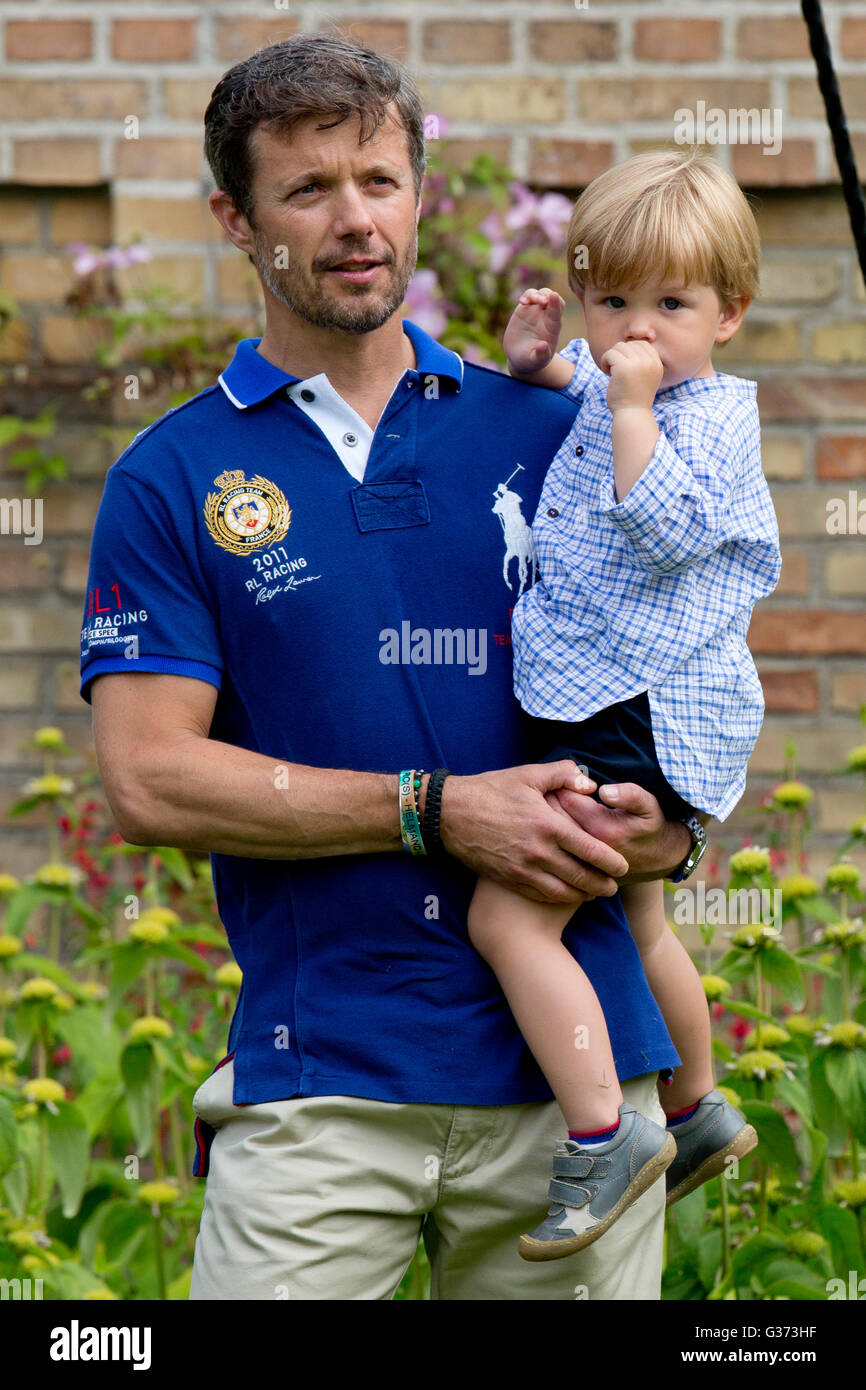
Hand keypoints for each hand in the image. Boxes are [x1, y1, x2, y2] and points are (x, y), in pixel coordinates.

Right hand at [439, 762, 627, 904]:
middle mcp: (538, 852)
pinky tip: (567, 894)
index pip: (591, 850)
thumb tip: (591, 785)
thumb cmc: (490, 790)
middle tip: (614, 887)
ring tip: (595, 894)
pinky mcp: (509, 879)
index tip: (623, 865)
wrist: (449, 814)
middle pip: (582, 877)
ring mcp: (523, 870)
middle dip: (603, 885)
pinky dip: (559, 897)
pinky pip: (541, 894)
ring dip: (584, 895)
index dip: (612, 861)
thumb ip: (564, 775)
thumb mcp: (528, 775)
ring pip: (563, 891)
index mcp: (548, 825)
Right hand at [504, 288, 564, 376]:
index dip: (555, 304)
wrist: (521, 358)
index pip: (557, 312)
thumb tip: (543, 346)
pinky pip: (529, 296)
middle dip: (547, 295)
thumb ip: (540, 355)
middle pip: (552, 298)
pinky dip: (527, 296)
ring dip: (536, 294)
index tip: (554, 296)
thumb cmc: (532, 361)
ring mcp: (536, 312)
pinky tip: (522, 302)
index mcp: (552, 329)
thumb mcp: (536, 361)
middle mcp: (546, 318)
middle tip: (540, 301)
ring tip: (526, 302)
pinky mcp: (525, 310)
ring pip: (541, 294)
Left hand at [551, 780, 692, 881]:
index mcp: (602, 828)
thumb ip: (630, 796)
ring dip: (546, 814)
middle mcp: (586, 846)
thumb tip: (605, 792)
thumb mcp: (649, 806)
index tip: (564, 777)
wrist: (657, 860)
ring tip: (550, 802)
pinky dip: (550, 831)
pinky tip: (555, 822)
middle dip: (549, 798)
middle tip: (552, 787)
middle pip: (553, 815)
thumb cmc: (650, 826)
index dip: (561, 782)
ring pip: (550, 831)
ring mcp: (579, 859)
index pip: (566, 798)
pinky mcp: (576, 866)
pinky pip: (554, 845)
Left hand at [600, 340, 663, 411]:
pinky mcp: (624, 367)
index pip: (642, 344)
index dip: (630, 353)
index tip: (625, 367)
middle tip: (616, 370)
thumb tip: (625, 344)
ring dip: (611, 357)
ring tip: (611, 372)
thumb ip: (641, 362)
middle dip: (620, 355)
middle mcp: (650, 362)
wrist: (632, 415)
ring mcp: (638, 363)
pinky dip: (604, 361)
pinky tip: (606, 373)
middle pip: (630, 344)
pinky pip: (610, 353)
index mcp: (657, 364)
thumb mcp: (644, 378)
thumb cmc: (634, 398)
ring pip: (619, 346)